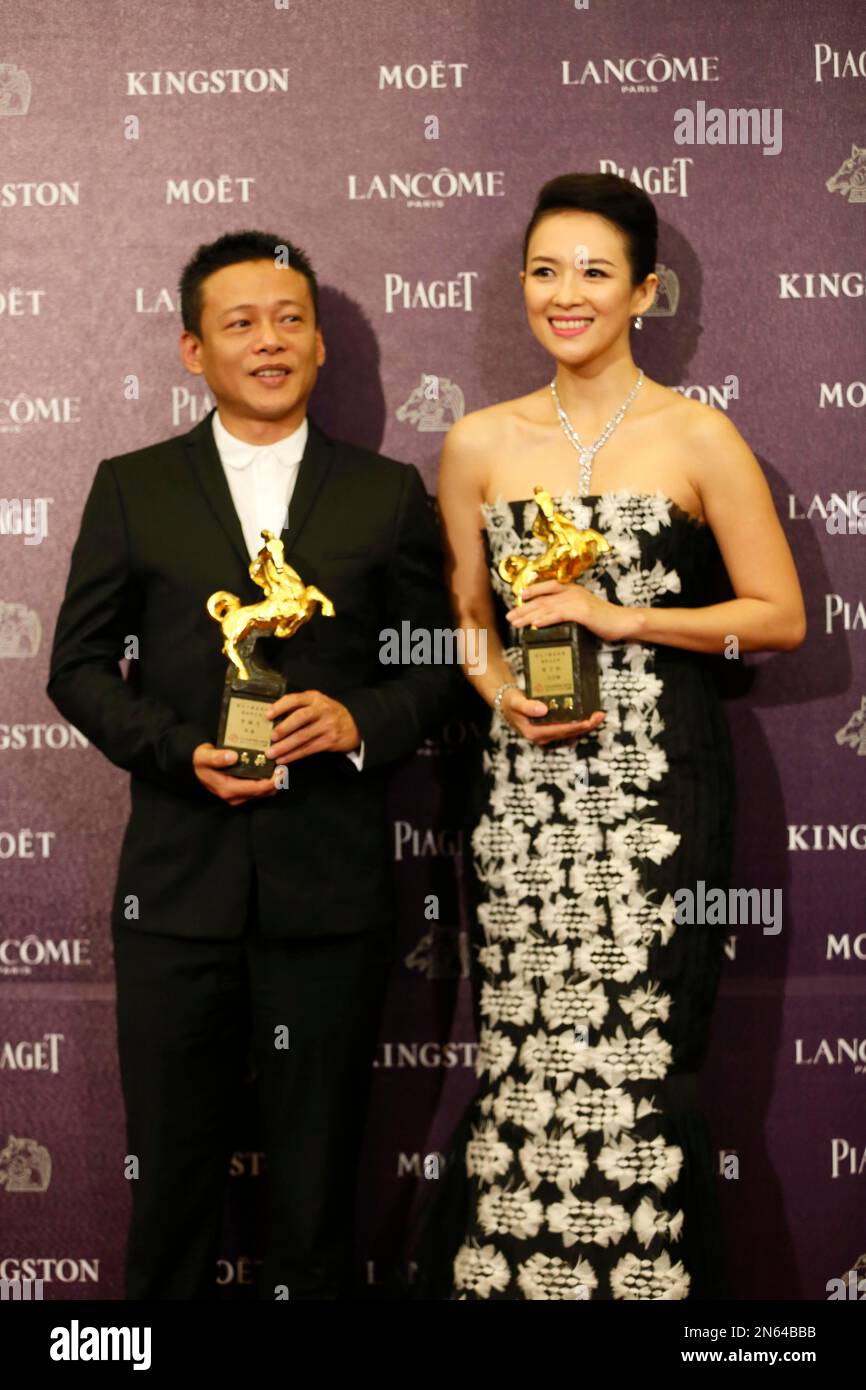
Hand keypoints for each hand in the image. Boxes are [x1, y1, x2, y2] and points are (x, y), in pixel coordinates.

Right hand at [192, 742, 278, 805]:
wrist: (198, 768)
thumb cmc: (201, 762)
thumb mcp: (203, 757)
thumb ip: (216, 757)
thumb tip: (232, 756)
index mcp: (228, 789)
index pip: (257, 789)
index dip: (272, 781)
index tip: (281, 770)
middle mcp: (235, 797)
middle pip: (264, 792)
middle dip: (277, 781)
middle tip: (284, 766)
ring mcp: (239, 796)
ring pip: (264, 793)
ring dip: (274, 782)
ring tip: (279, 766)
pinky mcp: (242, 793)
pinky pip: (260, 790)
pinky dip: (268, 781)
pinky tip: (271, 769)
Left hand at [265, 690, 360, 765]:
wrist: (354, 724)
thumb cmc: (328, 713)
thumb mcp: (317, 703)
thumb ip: (299, 707)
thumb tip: (272, 718)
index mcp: (314, 698)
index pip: (295, 699)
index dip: (280, 707)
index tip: (267, 715)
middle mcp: (322, 710)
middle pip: (300, 718)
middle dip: (284, 728)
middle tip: (271, 737)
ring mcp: (327, 725)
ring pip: (303, 737)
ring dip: (285, 746)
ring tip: (272, 753)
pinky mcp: (330, 740)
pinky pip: (309, 749)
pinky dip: (294, 755)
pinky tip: (284, 759)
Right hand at [499, 686, 605, 746]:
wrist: (506, 703)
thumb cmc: (510, 702)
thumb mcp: (516, 702)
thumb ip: (527, 706)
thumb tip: (543, 710)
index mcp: (535, 732)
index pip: (560, 730)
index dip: (577, 726)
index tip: (589, 720)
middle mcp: (543, 736)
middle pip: (569, 732)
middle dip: (586, 725)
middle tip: (600, 715)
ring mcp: (547, 733)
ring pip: (571, 731)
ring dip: (585, 724)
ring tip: (599, 715)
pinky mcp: (550, 728)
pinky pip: (568, 727)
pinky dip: (579, 722)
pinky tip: (588, 715)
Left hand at [506, 580, 636, 643]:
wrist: (623, 621)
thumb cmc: (604, 619)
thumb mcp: (583, 610)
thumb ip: (568, 610)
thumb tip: (549, 618)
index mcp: (573, 589)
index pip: (548, 587)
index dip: (533, 591)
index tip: (520, 597)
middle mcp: (572, 592)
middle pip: (542, 599)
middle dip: (524, 608)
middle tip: (510, 617)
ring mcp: (577, 601)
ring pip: (547, 607)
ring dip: (528, 615)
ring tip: (516, 623)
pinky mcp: (581, 612)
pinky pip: (559, 615)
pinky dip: (545, 619)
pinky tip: (535, 624)